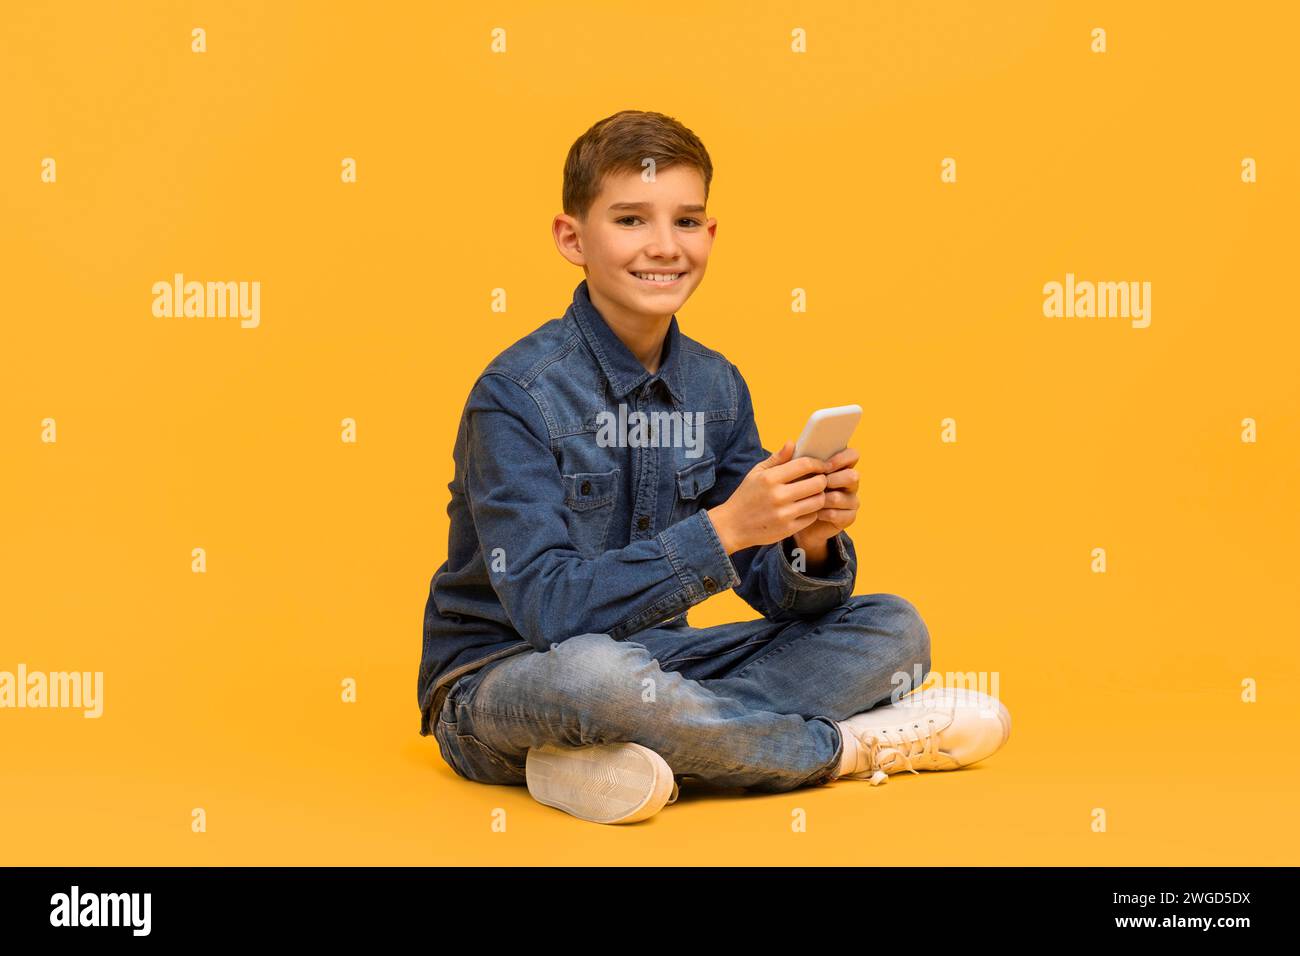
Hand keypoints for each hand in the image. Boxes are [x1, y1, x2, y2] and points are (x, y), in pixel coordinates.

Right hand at [706, 441, 828, 553]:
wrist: (732, 526)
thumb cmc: (746, 496)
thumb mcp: (756, 473)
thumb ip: (776, 458)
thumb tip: (792, 442)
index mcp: (770, 478)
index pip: (804, 465)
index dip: (818, 464)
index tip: (821, 466)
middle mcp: (778, 496)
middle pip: (817, 483)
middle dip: (822, 479)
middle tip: (819, 480)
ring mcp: (784, 514)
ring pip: (818, 501)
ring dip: (820, 496)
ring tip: (814, 494)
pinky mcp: (788, 529)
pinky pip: (812, 517)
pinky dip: (812, 512)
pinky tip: (805, 508)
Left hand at [792, 446, 859, 547]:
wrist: (791, 519)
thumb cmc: (791, 491)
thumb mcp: (786, 475)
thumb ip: (788, 459)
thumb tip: (790, 443)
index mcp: (838, 466)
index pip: (852, 455)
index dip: (842, 458)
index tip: (825, 465)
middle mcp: (848, 481)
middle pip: (854, 476)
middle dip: (836, 479)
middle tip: (821, 483)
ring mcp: (850, 500)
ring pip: (849, 498)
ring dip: (829, 499)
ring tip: (812, 501)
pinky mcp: (847, 517)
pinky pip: (843, 515)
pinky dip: (828, 514)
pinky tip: (815, 514)